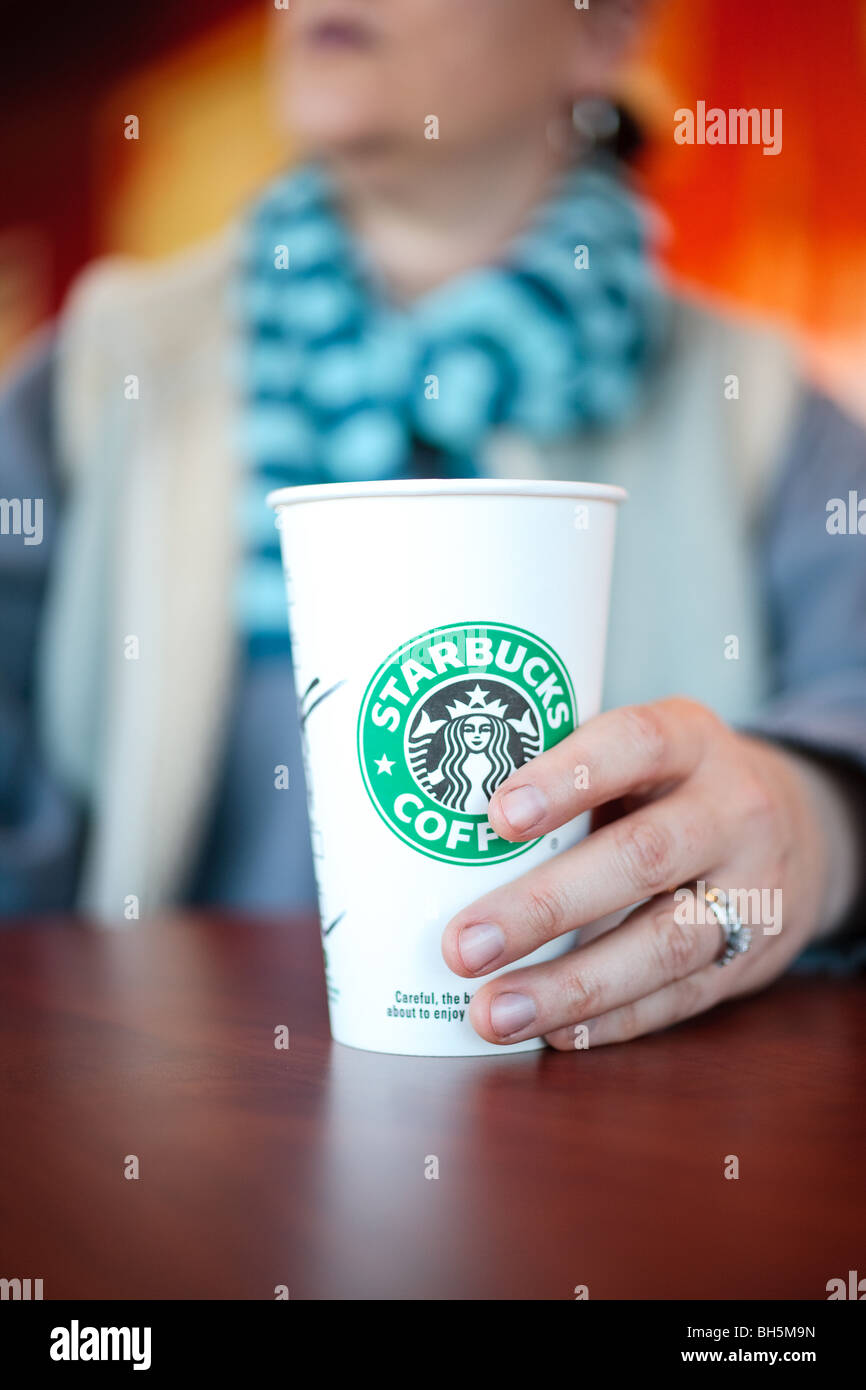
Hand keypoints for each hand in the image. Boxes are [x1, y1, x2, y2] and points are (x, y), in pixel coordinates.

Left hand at [441, 698, 856, 1048]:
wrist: (799, 830)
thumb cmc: (669, 787)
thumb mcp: (640, 755)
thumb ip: (566, 779)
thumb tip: (430, 835)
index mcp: (690, 740)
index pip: (634, 744)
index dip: (566, 779)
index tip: (495, 816)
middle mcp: (731, 810)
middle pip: (640, 858)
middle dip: (543, 907)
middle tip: (462, 945)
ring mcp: (751, 888)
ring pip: (665, 942)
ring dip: (571, 986)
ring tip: (493, 1014)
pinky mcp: (751, 957)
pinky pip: (681, 997)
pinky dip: (614, 1020)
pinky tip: (553, 1035)